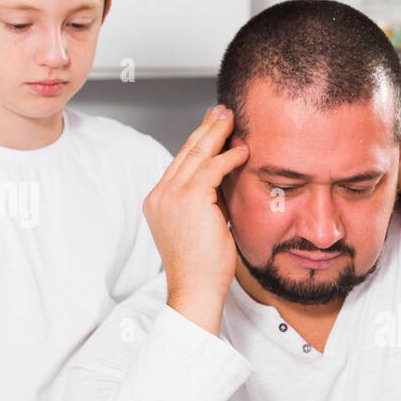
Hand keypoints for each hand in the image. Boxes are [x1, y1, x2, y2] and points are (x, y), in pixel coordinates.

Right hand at [143, 105, 248, 332]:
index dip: (197, 142)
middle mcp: (160, 195)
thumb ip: (207, 201)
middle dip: (205, 129)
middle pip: (185, 152)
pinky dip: (228, 157)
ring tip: (231, 119)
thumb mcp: (201, 226)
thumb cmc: (202, 267)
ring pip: (197, 154)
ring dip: (216, 133)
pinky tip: (242, 151)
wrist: (196, 289)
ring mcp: (171, 196)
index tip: (211, 127)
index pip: (180, 163)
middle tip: (221, 111)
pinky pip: (212, 168)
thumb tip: (224, 180)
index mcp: (158, 202)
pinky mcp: (189, 199)